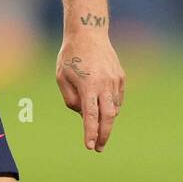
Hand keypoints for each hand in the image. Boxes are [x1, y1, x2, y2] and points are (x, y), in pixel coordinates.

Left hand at [56, 36, 124, 151]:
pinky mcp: (121, 77)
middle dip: (104, 135)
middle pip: (108, 117)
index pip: (90, 115)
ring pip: (113, 108)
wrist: (89, 33)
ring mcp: (115, 80)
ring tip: (96, 121)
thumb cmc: (70, 56)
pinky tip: (101, 104)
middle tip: (99, 148)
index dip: (90, 132)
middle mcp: (104, 84)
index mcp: (88, 85)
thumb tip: (83, 114)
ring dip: (106, 119)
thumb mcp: (61, 77)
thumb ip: (70, 99)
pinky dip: (110, 106)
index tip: (90, 146)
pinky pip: (117, 99)